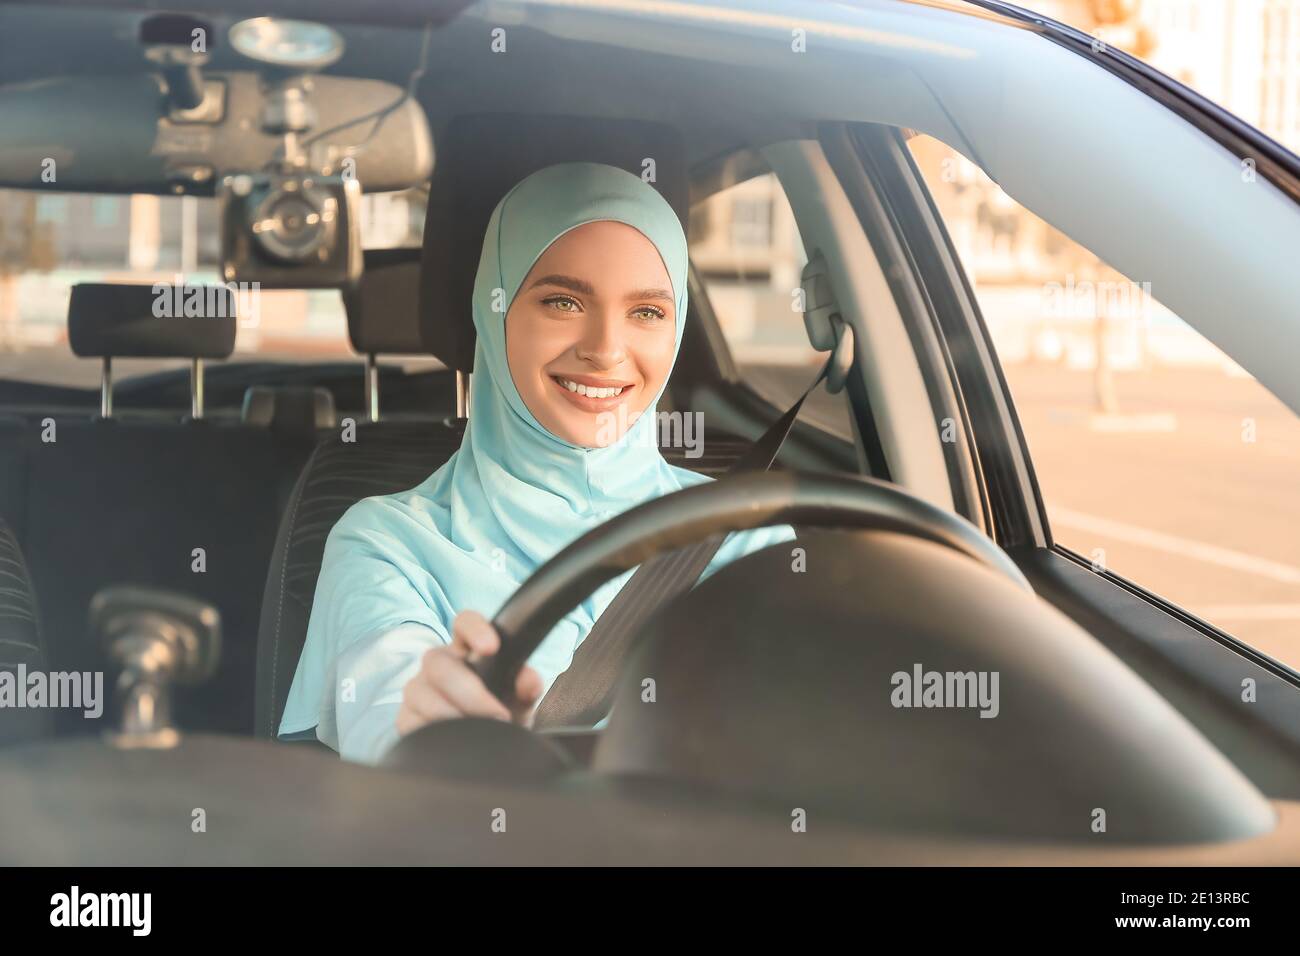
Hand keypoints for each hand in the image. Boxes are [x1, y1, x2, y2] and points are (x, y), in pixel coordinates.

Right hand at [396, 610, 542, 735]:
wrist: (476, 751)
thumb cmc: (498, 715)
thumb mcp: (518, 703)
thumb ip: (526, 688)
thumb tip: (529, 681)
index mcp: (467, 650)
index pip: (465, 623)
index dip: (475, 629)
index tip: (491, 648)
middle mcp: (438, 664)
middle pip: (438, 663)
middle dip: (470, 693)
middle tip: (497, 716)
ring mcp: (417, 690)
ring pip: (422, 695)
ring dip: (453, 717)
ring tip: (477, 734)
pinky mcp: (404, 717)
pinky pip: (410, 721)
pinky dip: (434, 733)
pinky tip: (453, 743)